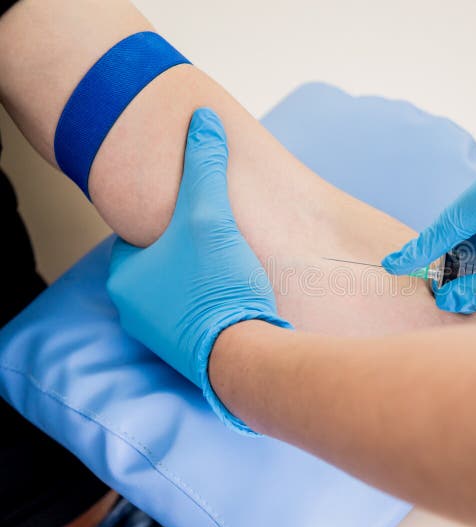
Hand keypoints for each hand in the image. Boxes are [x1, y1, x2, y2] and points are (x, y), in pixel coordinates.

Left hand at [107, 108, 290, 433]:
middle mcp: (133, 309)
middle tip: (219, 238)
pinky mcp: (188, 353)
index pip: (142, 233)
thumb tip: (203, 118)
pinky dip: (212, 304)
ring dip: (201, 279)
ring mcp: (159, 336)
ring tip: (232, 265)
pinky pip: (195, 317)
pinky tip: (237, 295)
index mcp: (125, 275)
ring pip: (178, 292)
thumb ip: (205, 164)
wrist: (242, 353)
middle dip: (188, 251)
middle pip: (161, 264)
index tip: (198, 215)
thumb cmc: (218, 285)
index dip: (173, 220)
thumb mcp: (212, 214)